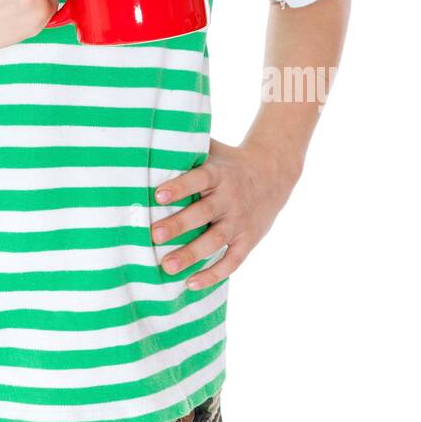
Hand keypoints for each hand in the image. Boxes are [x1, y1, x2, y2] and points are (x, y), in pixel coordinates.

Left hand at [150, 138, 297, 288]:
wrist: (273, 172)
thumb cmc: (228, 161)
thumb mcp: (212, 149)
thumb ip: (186, 148)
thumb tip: (147, 138)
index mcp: (218, 174)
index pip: (198, 179)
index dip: (179, 187)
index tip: (157, 195)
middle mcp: (230, 198)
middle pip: (203, 213)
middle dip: (179, 225)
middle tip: (153, 234)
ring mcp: (240, 221)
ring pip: (215, 241)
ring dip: (191, 255)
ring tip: (166, 266)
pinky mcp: (248, 239)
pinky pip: (232, 261)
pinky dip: (214, 274)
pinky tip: (191, 284)